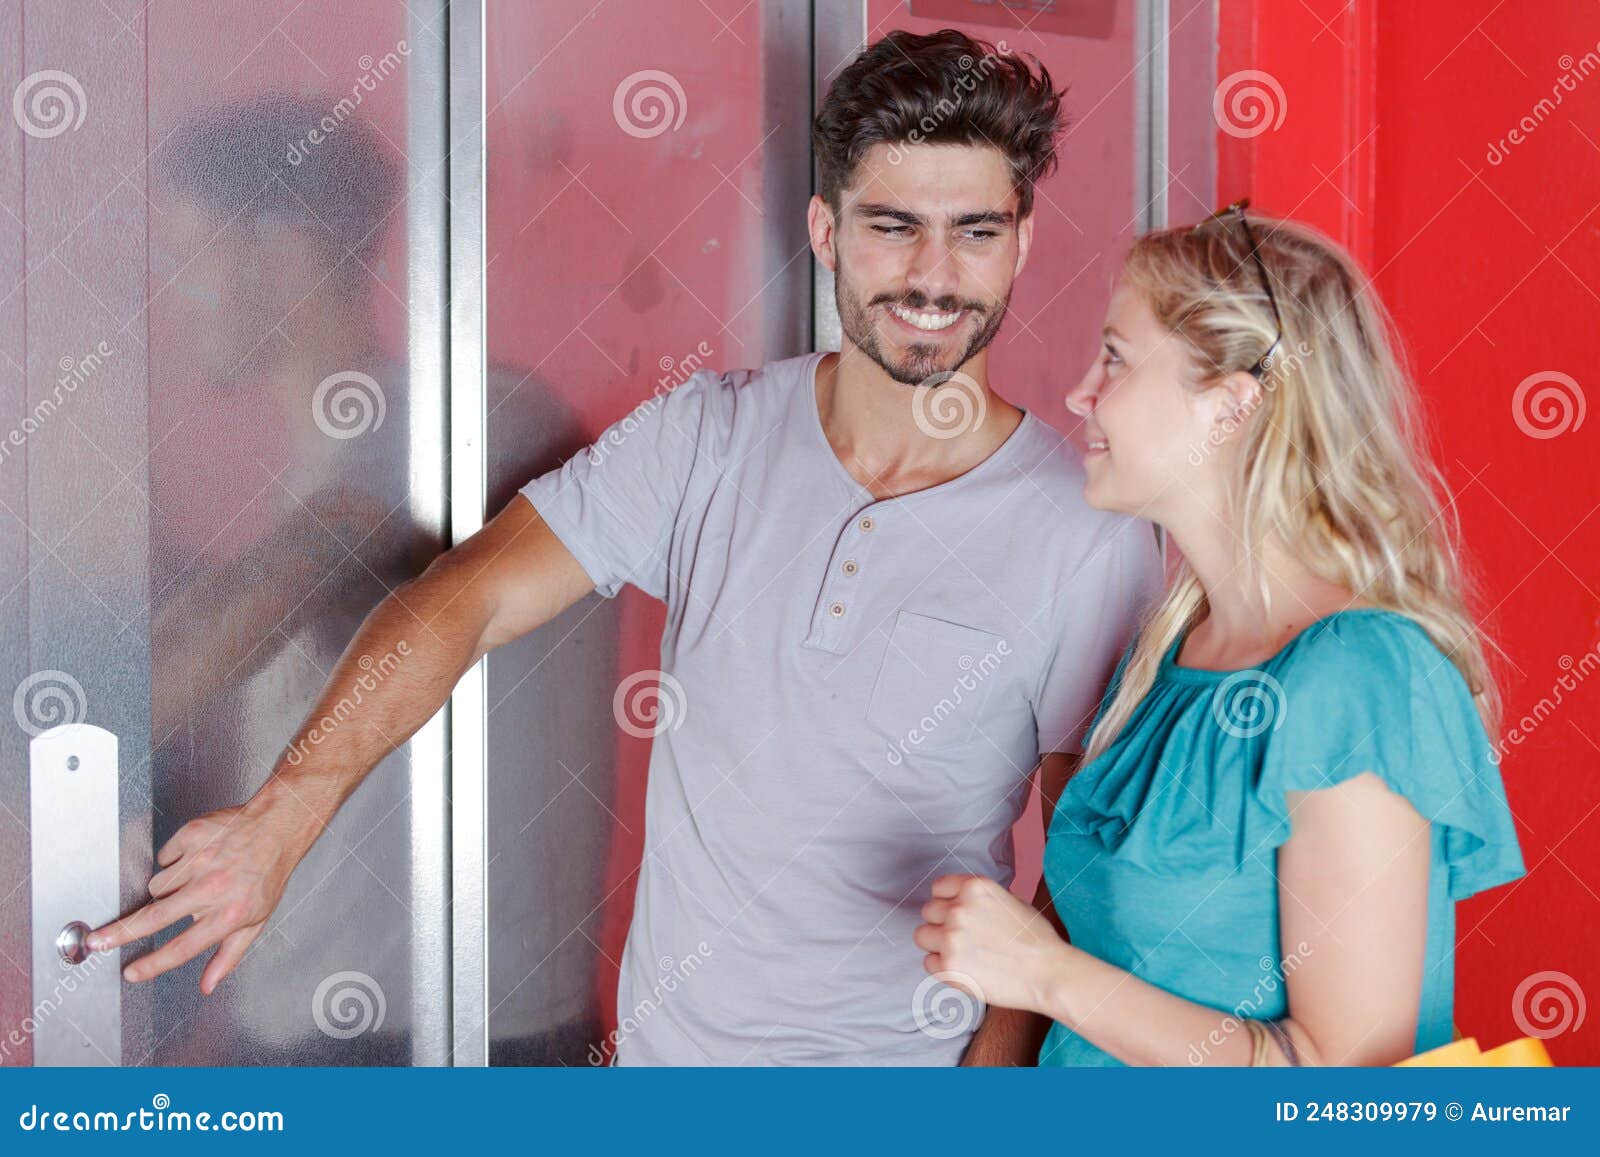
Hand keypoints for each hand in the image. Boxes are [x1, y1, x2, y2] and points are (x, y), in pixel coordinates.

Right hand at [87, 792, 316, 993]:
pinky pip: (164, 858)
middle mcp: (212, 888)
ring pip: (157, 886)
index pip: (183, 947)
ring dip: (165, 891)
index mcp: (229, 914)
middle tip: (97, 941)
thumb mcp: (256, 920)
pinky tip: (193, 859)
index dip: (153, 964)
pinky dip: (172, 862)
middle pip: (154, 917)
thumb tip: (208, 985)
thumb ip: (228, 956)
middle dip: (120, 933)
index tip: (132, 973)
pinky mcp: (191, 836)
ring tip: (191, 882)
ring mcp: (200, 861)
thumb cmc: (268, 875)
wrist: (277, 826)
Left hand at [915, 874, 1070, 1015]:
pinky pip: (929, 963)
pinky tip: (965, 968)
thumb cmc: (1036, 939)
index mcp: (975, 888)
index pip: (938, 888)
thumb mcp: (1011, 900)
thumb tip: (960, 900)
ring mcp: (951, 938)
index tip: (956, 914)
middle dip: (942, 923)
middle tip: (963, 937)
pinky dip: (942, 967)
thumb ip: (980, 898)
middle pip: (928, 912)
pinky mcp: (949, 967)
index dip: (947, 901)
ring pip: (922, 936)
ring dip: (937, 944)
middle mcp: (959, 909)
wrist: (1048, 973)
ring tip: (962, 953)